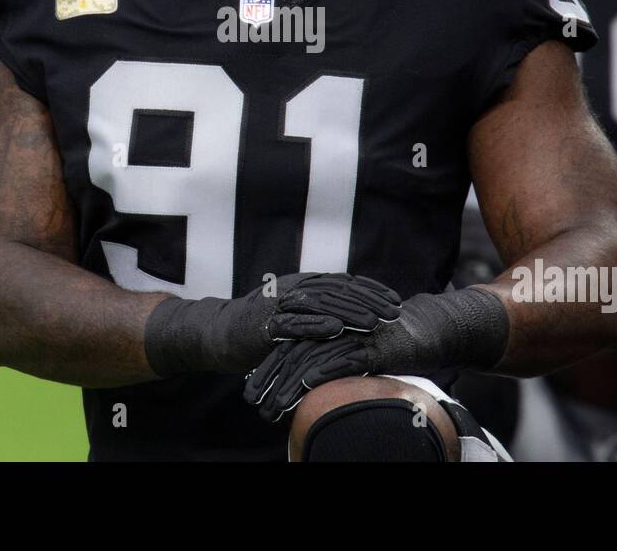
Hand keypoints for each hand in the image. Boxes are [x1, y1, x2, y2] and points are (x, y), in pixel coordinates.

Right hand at [144, 272, 400, 376]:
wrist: (221, 333)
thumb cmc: (265, 328)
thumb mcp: (298, 316)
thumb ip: (323, 312)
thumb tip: (360, 317)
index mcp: (305, 284)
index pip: (345, 282)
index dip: (371, 290)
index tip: (396, 301)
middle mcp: (295, 289)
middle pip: (338, 291)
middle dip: (368, 302)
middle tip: (394, 313)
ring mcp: (279, 304)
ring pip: (319, 304)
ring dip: (348, 312)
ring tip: (373, 323)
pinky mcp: (265, 324)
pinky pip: (293, 322)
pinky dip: (314, 324)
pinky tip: (335, 329)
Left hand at [245, 287, 509, 420]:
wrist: (426, 330)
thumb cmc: (387, 343)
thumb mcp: (352, 355)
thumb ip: (330, 362)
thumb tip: (307, 386)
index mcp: (324, 326)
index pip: (288, 346)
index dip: (267, 368)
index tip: (250, 390)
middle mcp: (333, 326)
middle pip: (292, 350)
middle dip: (269, 377)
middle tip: (251, 400)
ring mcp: (352, 334)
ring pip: (312, 357)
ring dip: (288, 383)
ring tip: (270, 406)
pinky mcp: (371, 344)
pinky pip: (342, 357)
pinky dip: (321, 371)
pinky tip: (304, 386)